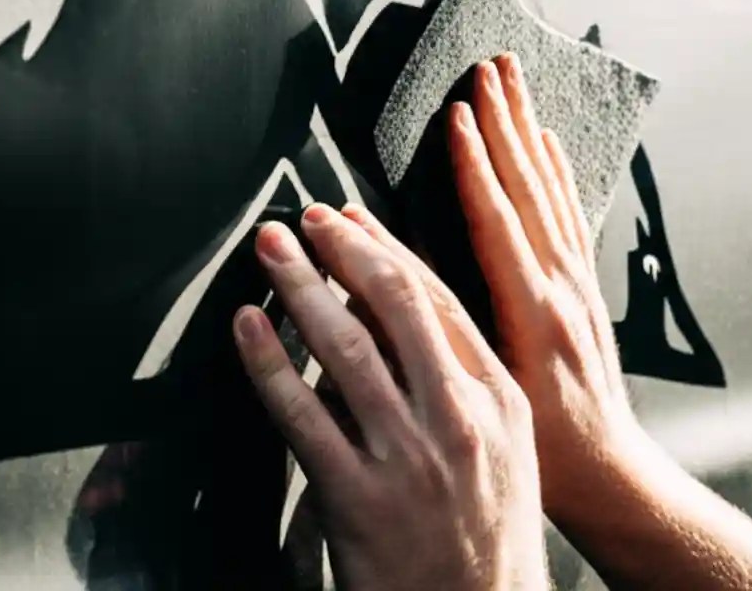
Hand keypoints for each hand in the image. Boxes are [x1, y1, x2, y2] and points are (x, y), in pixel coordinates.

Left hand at [232, 204, 547, 589]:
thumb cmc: (487, 535)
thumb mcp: (504, 450)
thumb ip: (459, 385)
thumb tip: (396, 326)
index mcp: (498, 399)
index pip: (438, 301)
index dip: (387, 249)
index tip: (352, 219)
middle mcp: (458, 418)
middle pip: (395, 307)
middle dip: (344, 248)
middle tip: (306, 216)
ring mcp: (409, 457)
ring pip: (345, 348)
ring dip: (300, 286)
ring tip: (272, 250)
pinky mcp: (358, 496)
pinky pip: (301, 414)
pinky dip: (268, 362)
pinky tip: (247, 327)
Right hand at [448, 54, 644, 525]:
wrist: (611, 476)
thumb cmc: (545, 456)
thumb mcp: (485, 407)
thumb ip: (442, 348)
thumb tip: (390, 297)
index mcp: (534, 313)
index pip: (497, 222)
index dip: (473, 166)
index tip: (457, 115)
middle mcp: (563, 287)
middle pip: (530, 189)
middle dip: (507, 124)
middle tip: (491, 68)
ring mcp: (579, 285)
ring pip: (553, 191)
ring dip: (530, 132)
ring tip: (517, 84)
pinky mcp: (584, 291)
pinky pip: (572, 215)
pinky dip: (559, 173)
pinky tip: (549, 146)